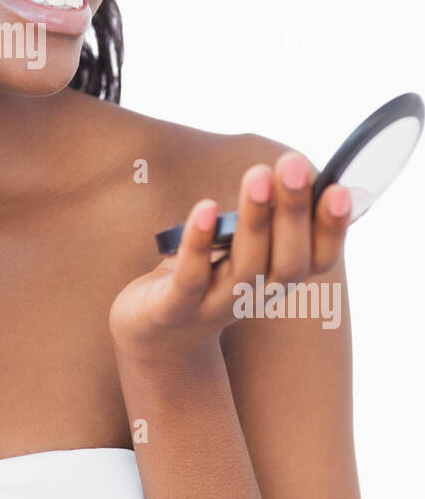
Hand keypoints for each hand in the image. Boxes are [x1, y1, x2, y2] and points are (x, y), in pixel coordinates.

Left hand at [109, 151, 351, 371]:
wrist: (159, 336)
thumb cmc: (208, 276)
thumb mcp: (247, 248)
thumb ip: (278, 220)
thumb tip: (323, 182)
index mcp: (278, 278)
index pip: (319, 259)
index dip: (333, 229)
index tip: (339, 189)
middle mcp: (256, 295)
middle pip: (288, 261)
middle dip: (293, 211)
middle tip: (293, 162)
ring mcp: (217, 305)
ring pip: (246, 266)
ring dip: (254, 219)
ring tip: (257, 175)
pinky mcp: (176, 308)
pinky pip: (192, 277)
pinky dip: (198, 243)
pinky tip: (205, 209)